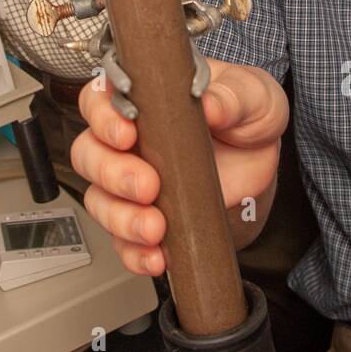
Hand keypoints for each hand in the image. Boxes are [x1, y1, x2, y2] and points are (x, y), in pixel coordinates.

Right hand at [70, 57, 287, 276]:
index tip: (127, 132)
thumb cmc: (246, 118)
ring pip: (99, 199)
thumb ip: (232, 97)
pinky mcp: (142, 219)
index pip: (101, 99)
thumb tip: (210, 105)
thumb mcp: (253, 96)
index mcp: (144, 98)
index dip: (104, 115)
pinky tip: (157, 255)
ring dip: (120, 217)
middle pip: (89, 152)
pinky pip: (122, 241)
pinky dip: (134, 252)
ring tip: (154, 227)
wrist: (261, 167)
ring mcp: (129, 181)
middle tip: (147, 184)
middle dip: (111, 172)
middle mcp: (128, 139)